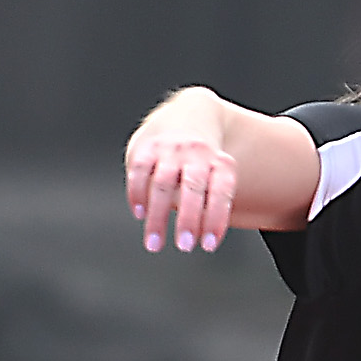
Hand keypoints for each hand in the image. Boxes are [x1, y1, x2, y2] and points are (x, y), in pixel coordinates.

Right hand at [124, 90, 237, 253]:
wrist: (186, 115)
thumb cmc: (203, 160)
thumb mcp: (218, 173)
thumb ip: (215, 201)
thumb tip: (208, 237)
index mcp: (219, 162)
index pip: (221, 191)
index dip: (216, 219)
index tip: (209, 244)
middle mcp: (196, 153)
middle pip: (193, 187)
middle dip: (188, 219)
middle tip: (184, 246)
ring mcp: (171, 149)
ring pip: (163, 184)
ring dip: (158, 216)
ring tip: (154, 243)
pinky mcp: (146, 147)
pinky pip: (140, 171)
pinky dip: (138, 194)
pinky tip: (139, 213)